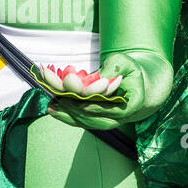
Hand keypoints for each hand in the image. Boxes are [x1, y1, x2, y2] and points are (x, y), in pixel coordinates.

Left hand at [47, 53, 170, 130]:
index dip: (94, 106)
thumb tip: (95, 78)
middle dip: (75, 111)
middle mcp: (121, 117)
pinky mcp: (98, 119)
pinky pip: (83, 121)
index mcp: (132, 104)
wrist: (136, 84)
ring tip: (51, 107)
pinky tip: (54, 108)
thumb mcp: (124, 64)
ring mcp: (109, 120)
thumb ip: (111, 70)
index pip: (112, 110)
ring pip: (87, 123)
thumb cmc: (130, 71)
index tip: (78, 99)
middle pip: (96, 120)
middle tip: (58, 101)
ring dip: (68, 116)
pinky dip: (68, 115)